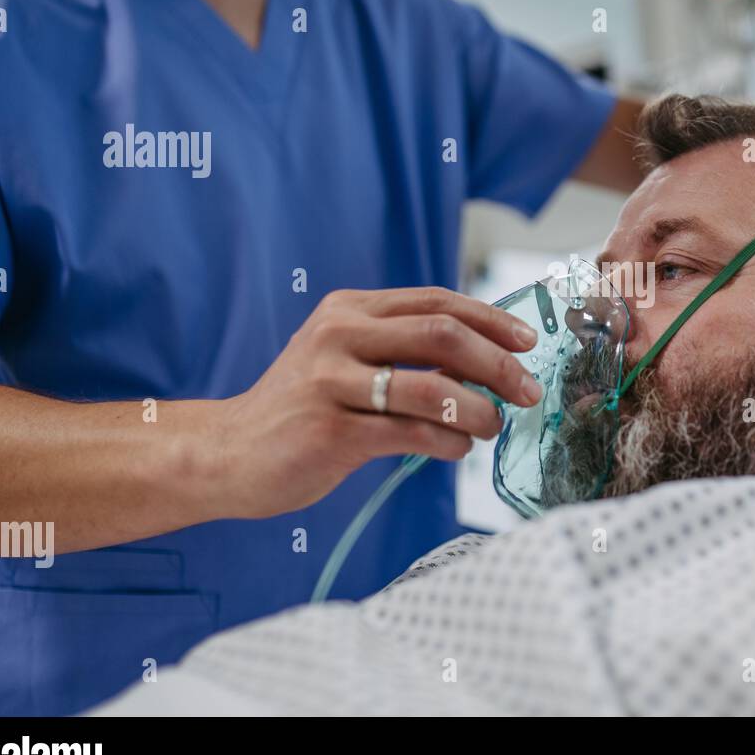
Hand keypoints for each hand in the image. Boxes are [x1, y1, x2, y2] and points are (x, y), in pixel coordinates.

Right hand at [203, 287, 541, 519]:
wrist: (227, 453)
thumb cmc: (304, 409)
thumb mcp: (347, 360)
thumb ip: (405, 352)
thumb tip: (487, 362)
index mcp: (349, 310)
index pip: (437, 302)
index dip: (491, 319)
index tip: (527, 342)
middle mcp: (338, 335)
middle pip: (442, 334)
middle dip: (498, 364)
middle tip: (527, 391)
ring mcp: (331, 382)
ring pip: (432, 388)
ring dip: (478, 410)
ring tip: (492, 426)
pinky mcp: (329, 430)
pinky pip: (411, 433)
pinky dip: (447, 443)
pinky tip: (456, 450)